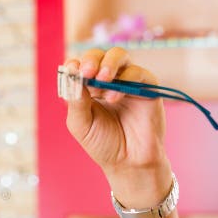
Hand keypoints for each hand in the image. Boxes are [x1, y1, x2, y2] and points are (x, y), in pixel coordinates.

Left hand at [64, 47, 171, 206]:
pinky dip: (125, 79)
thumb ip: (75, 100)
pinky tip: (114, 98)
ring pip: (119, 56)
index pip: (79, 65)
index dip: (75, 65)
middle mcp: (107, 81)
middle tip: (86, 72)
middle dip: (91, 60)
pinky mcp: (147, 87)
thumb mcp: (80, 124)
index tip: (72, 72)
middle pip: (98, 55)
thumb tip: (71, 76)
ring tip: (102, 79)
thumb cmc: (102, 144)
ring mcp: (127, 82)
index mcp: (88, 88)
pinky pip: (138, 72)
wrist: (128, 162)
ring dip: (108, 64)